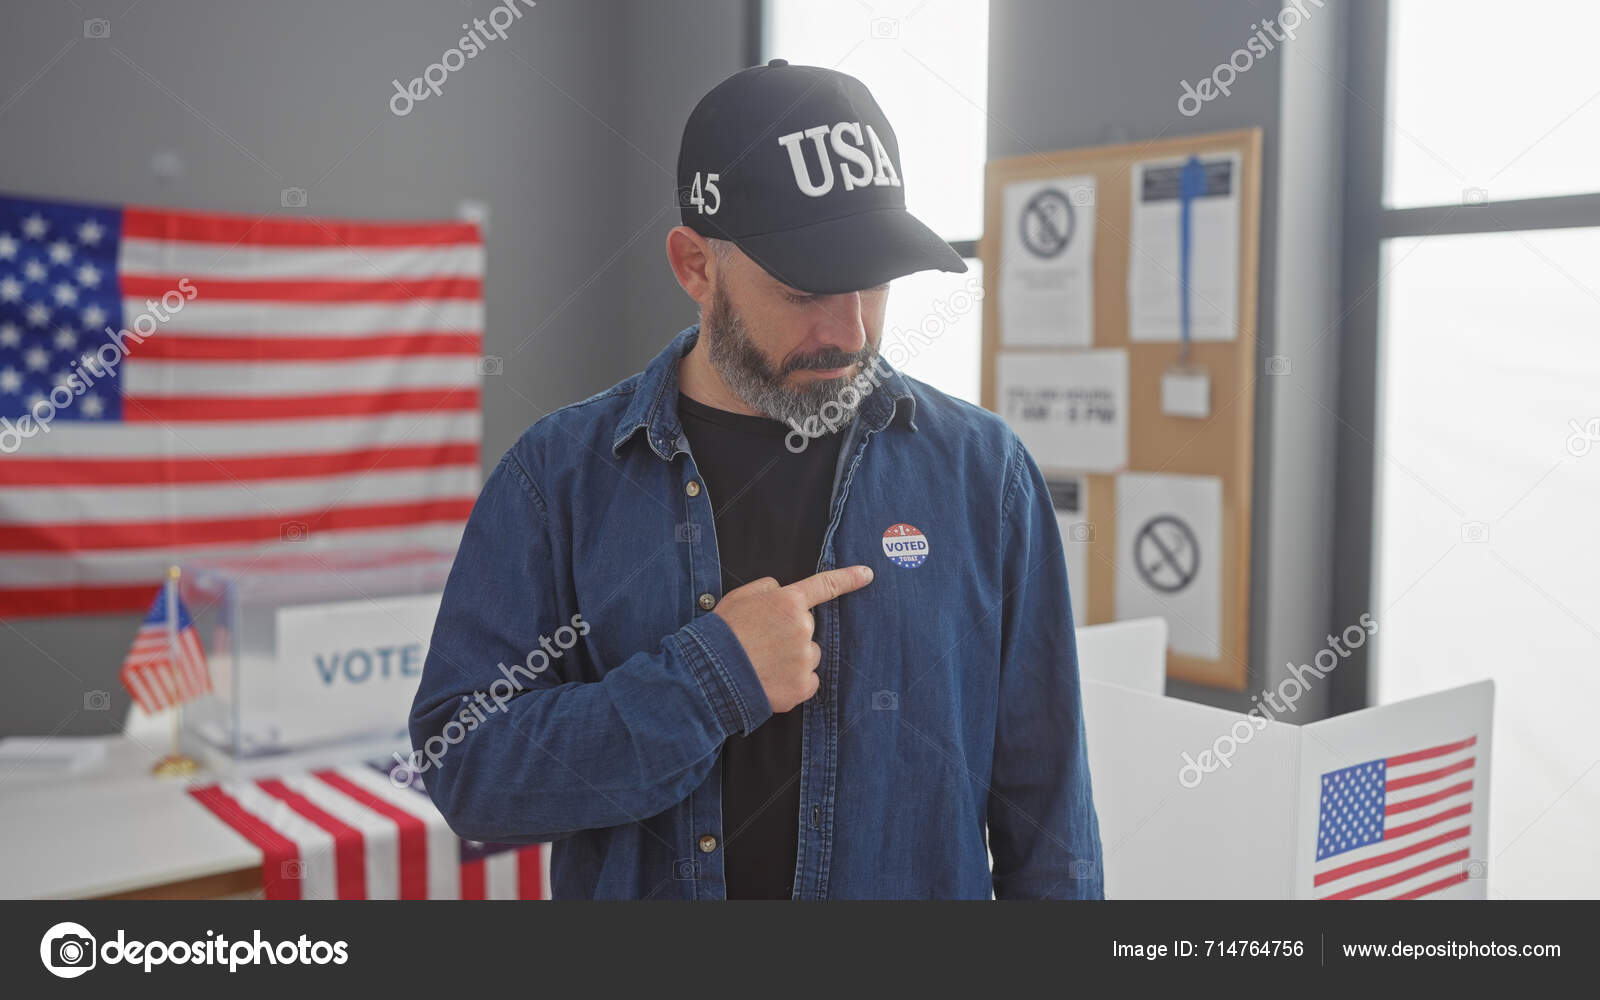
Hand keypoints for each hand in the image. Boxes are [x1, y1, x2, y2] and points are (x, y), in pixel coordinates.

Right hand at [712, 565, 874, 713]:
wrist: (710, 675)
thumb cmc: (721, 634)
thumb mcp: (739, 597)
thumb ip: (767, 589)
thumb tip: (780, 591)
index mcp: (788, 602)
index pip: (824, 586)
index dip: (848, 578)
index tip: (867, 574)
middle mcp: (802, 628)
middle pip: (807, 629)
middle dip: (790, 634)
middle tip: (762, 643)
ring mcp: (804, 658)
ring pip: (808, 656)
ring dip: (792, 659)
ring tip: (763, 664)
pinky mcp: (803, 686)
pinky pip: (808, 681)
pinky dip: (794, 682)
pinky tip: (771, 680)